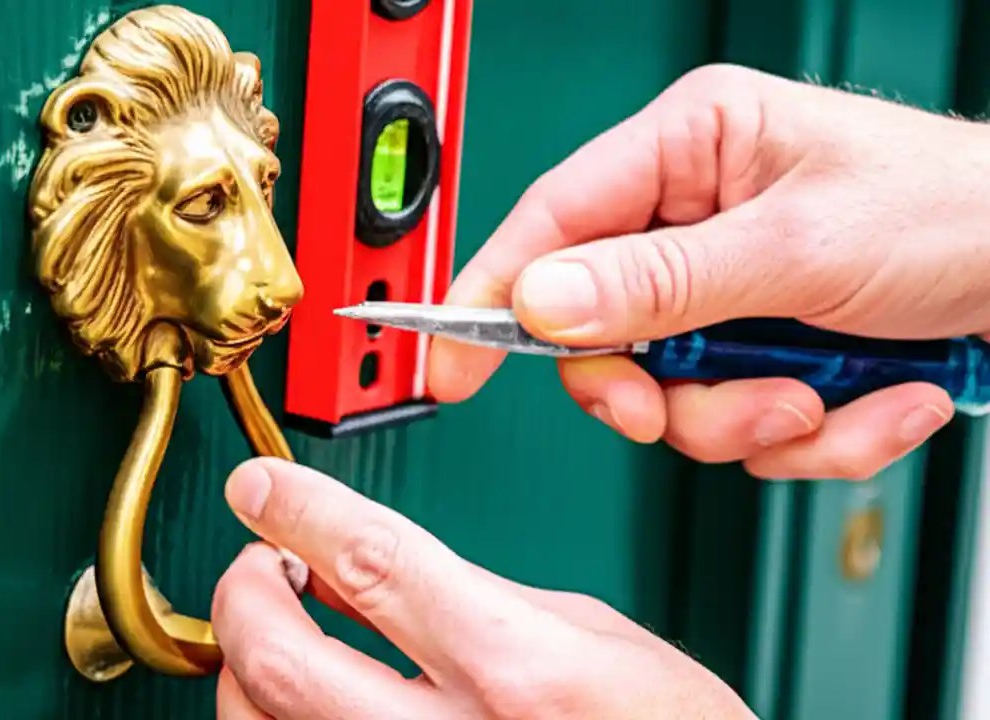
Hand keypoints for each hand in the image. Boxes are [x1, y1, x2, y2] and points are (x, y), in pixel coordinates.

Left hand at [211, 458, 755, 718]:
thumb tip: (369, 565)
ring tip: (282, 625)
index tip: (261, 487)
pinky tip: (304, 690)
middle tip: (259, 561)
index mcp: (519, 667)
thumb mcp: (590, 632)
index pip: (375, 562)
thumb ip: (474, 594)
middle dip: (243, 591)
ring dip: (251, 660)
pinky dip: (278, 715)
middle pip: (281, 658)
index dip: (299, 509)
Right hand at [427, 63, 989, 479]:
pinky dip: (813, 436)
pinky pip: (744, 423)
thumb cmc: (960, 210)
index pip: (552, 219)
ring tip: (823, 399)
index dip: (492, 293)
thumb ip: (658, 281)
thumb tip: (541, 299)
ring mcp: (734, 292)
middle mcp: (700, 219)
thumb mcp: (795, 246)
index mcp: (692, 148)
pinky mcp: (772, 350)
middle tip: (678, 409)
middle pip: (605, 331)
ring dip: (750, 420)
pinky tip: (876, 398)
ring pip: (677, 395)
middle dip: (660, 392)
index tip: (451, 362)